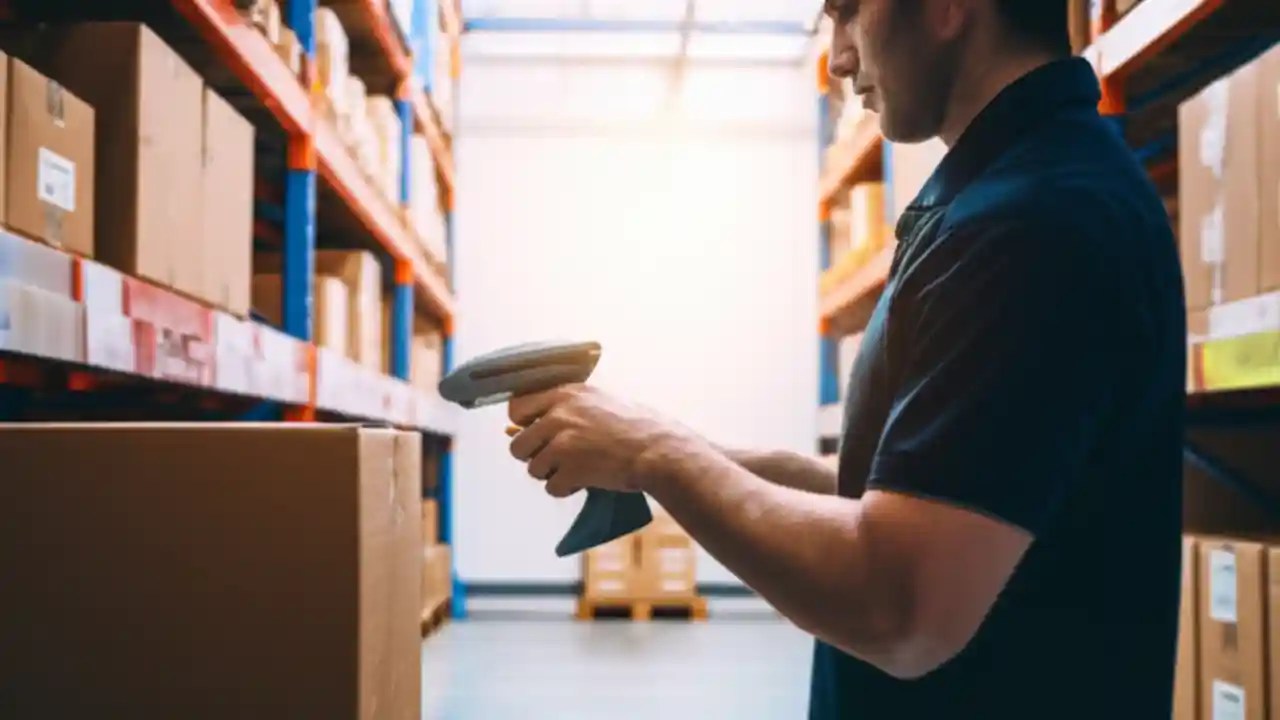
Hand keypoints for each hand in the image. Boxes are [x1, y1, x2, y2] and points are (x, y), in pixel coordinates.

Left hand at [507, 384, 695, 497]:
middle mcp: (559, 415)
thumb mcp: (598, 403)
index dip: (522, 424)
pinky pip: (551, 488)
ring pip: (533, 469)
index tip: (535, 433)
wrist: (659, 450)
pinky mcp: (571, 470)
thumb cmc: (636, 426)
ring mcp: (563, 443)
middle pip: (518, 445)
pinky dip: (566, 489)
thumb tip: (517, 427)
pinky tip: (585, 481)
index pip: (517, 406)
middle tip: (556, 460)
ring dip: (552, 475)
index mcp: (566, 394)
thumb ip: (564, 410)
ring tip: (577, 470)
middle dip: (533, 456)